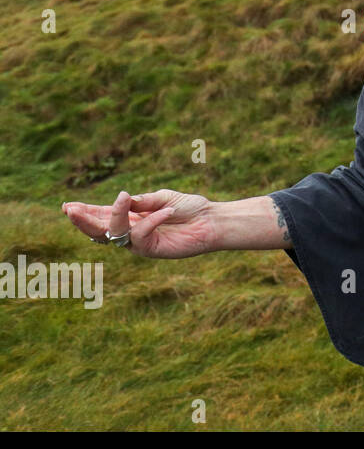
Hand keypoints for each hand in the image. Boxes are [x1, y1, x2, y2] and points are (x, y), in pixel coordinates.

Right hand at [64, 189, 214, 258]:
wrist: (212, 220)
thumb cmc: (189, 208)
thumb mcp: (163, 198)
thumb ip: (142, 200)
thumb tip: (121, 199)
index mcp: (131, 216)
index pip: (102, 215)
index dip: (84, 211)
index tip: (67, 206)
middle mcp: (131, 231)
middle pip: (100, 230)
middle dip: (84, 220)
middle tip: (71, 210)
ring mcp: (140, 242)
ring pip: (116, 234)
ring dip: (115, 216)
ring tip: (121, 199)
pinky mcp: (152, 250)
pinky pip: (142, 235)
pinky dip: (152, 221)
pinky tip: (167, 211)